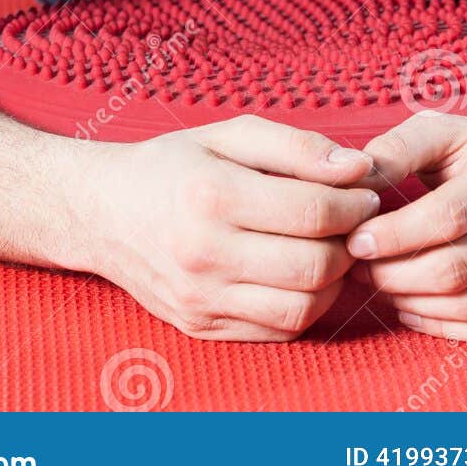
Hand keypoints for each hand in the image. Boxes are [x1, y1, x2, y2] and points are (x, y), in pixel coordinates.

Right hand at [82, 116, 381, 340]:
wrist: (102, 213)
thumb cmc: (171, 165)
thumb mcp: (229, 134)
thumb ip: (297, 146)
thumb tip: (358, 167)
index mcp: (213, 195)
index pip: (314, 212)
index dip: (354, 203)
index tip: (365, 192)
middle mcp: (205, 254)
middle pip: (315, 264)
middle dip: (351, 242)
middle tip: (354, 221)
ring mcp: (202, 299)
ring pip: (303, 307)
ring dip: (335, 280)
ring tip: (331, 247)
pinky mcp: (202, 327)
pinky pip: (277, 331)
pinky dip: (305, 306)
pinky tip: (302, 274)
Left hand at [346, 112, 466, 342]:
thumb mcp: (444, 131)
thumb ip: (398, 149)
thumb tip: (355, 181)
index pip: (448, 216)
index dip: (396, 235)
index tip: (356, 240)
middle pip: (457, 269)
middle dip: (395, 276)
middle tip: (359, 268)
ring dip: (413, 303)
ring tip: (380, 284)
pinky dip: (443, 328)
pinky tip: (411, 307)